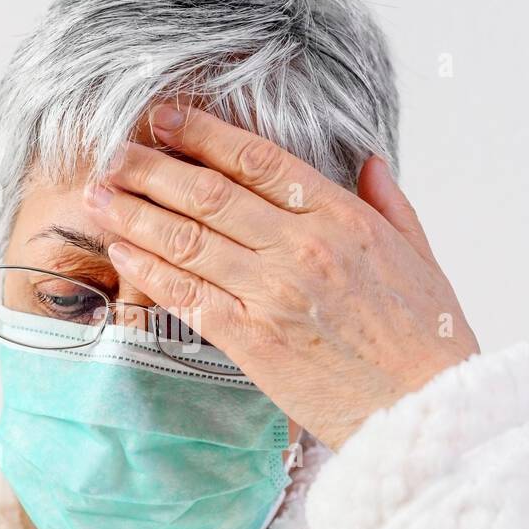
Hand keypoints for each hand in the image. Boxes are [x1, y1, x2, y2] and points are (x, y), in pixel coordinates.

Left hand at [83, 103, 479, 450]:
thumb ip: (389, 203)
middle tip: (113, 151)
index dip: (202, 133)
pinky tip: (122, 251)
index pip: (257, 161)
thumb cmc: (429, 338)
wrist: (430, 410)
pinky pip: (189, 298)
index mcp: (342, 218)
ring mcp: (274, 295)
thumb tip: (366, 162)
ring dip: (135, 212)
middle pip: (208, 194)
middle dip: (151, 167)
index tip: (165, 118)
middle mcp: (302, 248)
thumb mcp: (421, 255)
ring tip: (98, 194)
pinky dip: (149, 271)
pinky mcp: (254, 342)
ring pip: (188, 241)